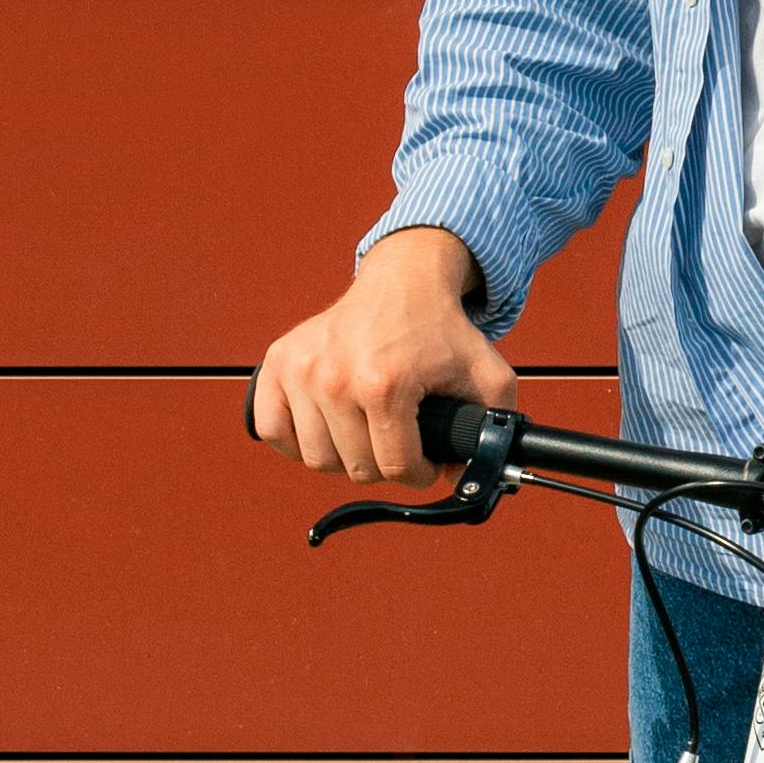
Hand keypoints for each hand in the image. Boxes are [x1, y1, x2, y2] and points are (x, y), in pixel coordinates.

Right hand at [251, 230, 509, 483]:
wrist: (404, 281)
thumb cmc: (443, 330)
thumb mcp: (486, 377)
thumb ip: (490, 431)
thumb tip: (463, 480)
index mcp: (385, 384)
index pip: (395, 467)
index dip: (418, 473)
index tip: (425, 460)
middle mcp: (335, 378)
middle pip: (355, 468)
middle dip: (384, 465)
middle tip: (398, 444)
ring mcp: (301, 370)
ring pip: (315, 458)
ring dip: (343, 456)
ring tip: (366, 435)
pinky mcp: (279, 362)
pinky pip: (273, 430)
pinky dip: (295, 440)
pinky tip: (324, 428)